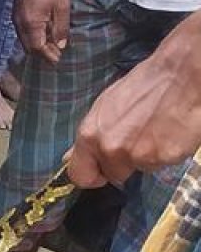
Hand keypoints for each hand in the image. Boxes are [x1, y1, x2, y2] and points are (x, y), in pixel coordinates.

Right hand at [15, 0, 69, 63]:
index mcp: (31, 23)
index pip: (38, 48)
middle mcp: (20, 24)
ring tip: (52, 46)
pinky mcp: (17, 13)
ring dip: (38, 45)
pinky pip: (24, 31)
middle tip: (57, 55)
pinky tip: (44, 33)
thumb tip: (61, 44)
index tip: (58, 60)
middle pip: (29, 46)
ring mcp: (17, 18)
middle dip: (42, 53)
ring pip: (26, 40)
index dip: (48, 55)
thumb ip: (61, 27)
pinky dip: (34, 36)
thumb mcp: (61, 6)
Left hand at [67, 13, 200, 187]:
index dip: (91, 176)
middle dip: (124, 163)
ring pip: (140, 168)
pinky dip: (166, 152)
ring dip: (147, 156)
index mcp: (90, 135)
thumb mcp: (105, 108)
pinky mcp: (164, 157)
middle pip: (114, 174)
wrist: (180, 75)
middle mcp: (110, 148)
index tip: (101, 172)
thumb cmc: (143, 87)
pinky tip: (170, 132)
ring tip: (156, 130)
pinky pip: (162, 163)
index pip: (79, 175)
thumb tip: (71, 157)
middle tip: (138, 139)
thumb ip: (91, 136)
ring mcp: (138, 155)